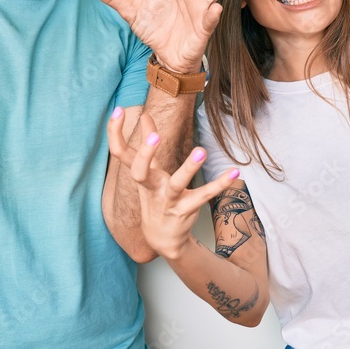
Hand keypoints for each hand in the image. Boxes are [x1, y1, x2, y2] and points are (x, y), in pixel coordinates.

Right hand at [107, 108, 238, 259]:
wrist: (162, 238)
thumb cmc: (155, 197)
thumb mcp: (149, 172)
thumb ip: (147, 142)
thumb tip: (145, 116)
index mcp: (141, 175)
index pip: (120, 153)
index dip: (115, 132)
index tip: (118, 110)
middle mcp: (151, 188)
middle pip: (139, 172)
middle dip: (145, 154)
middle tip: (155, 137)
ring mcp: (168, 200)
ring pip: (177, 184)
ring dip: (189, 168)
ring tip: (202, 150)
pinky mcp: (187, 209)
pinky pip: (204, 195)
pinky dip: (220, 184)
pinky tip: (235, 172)